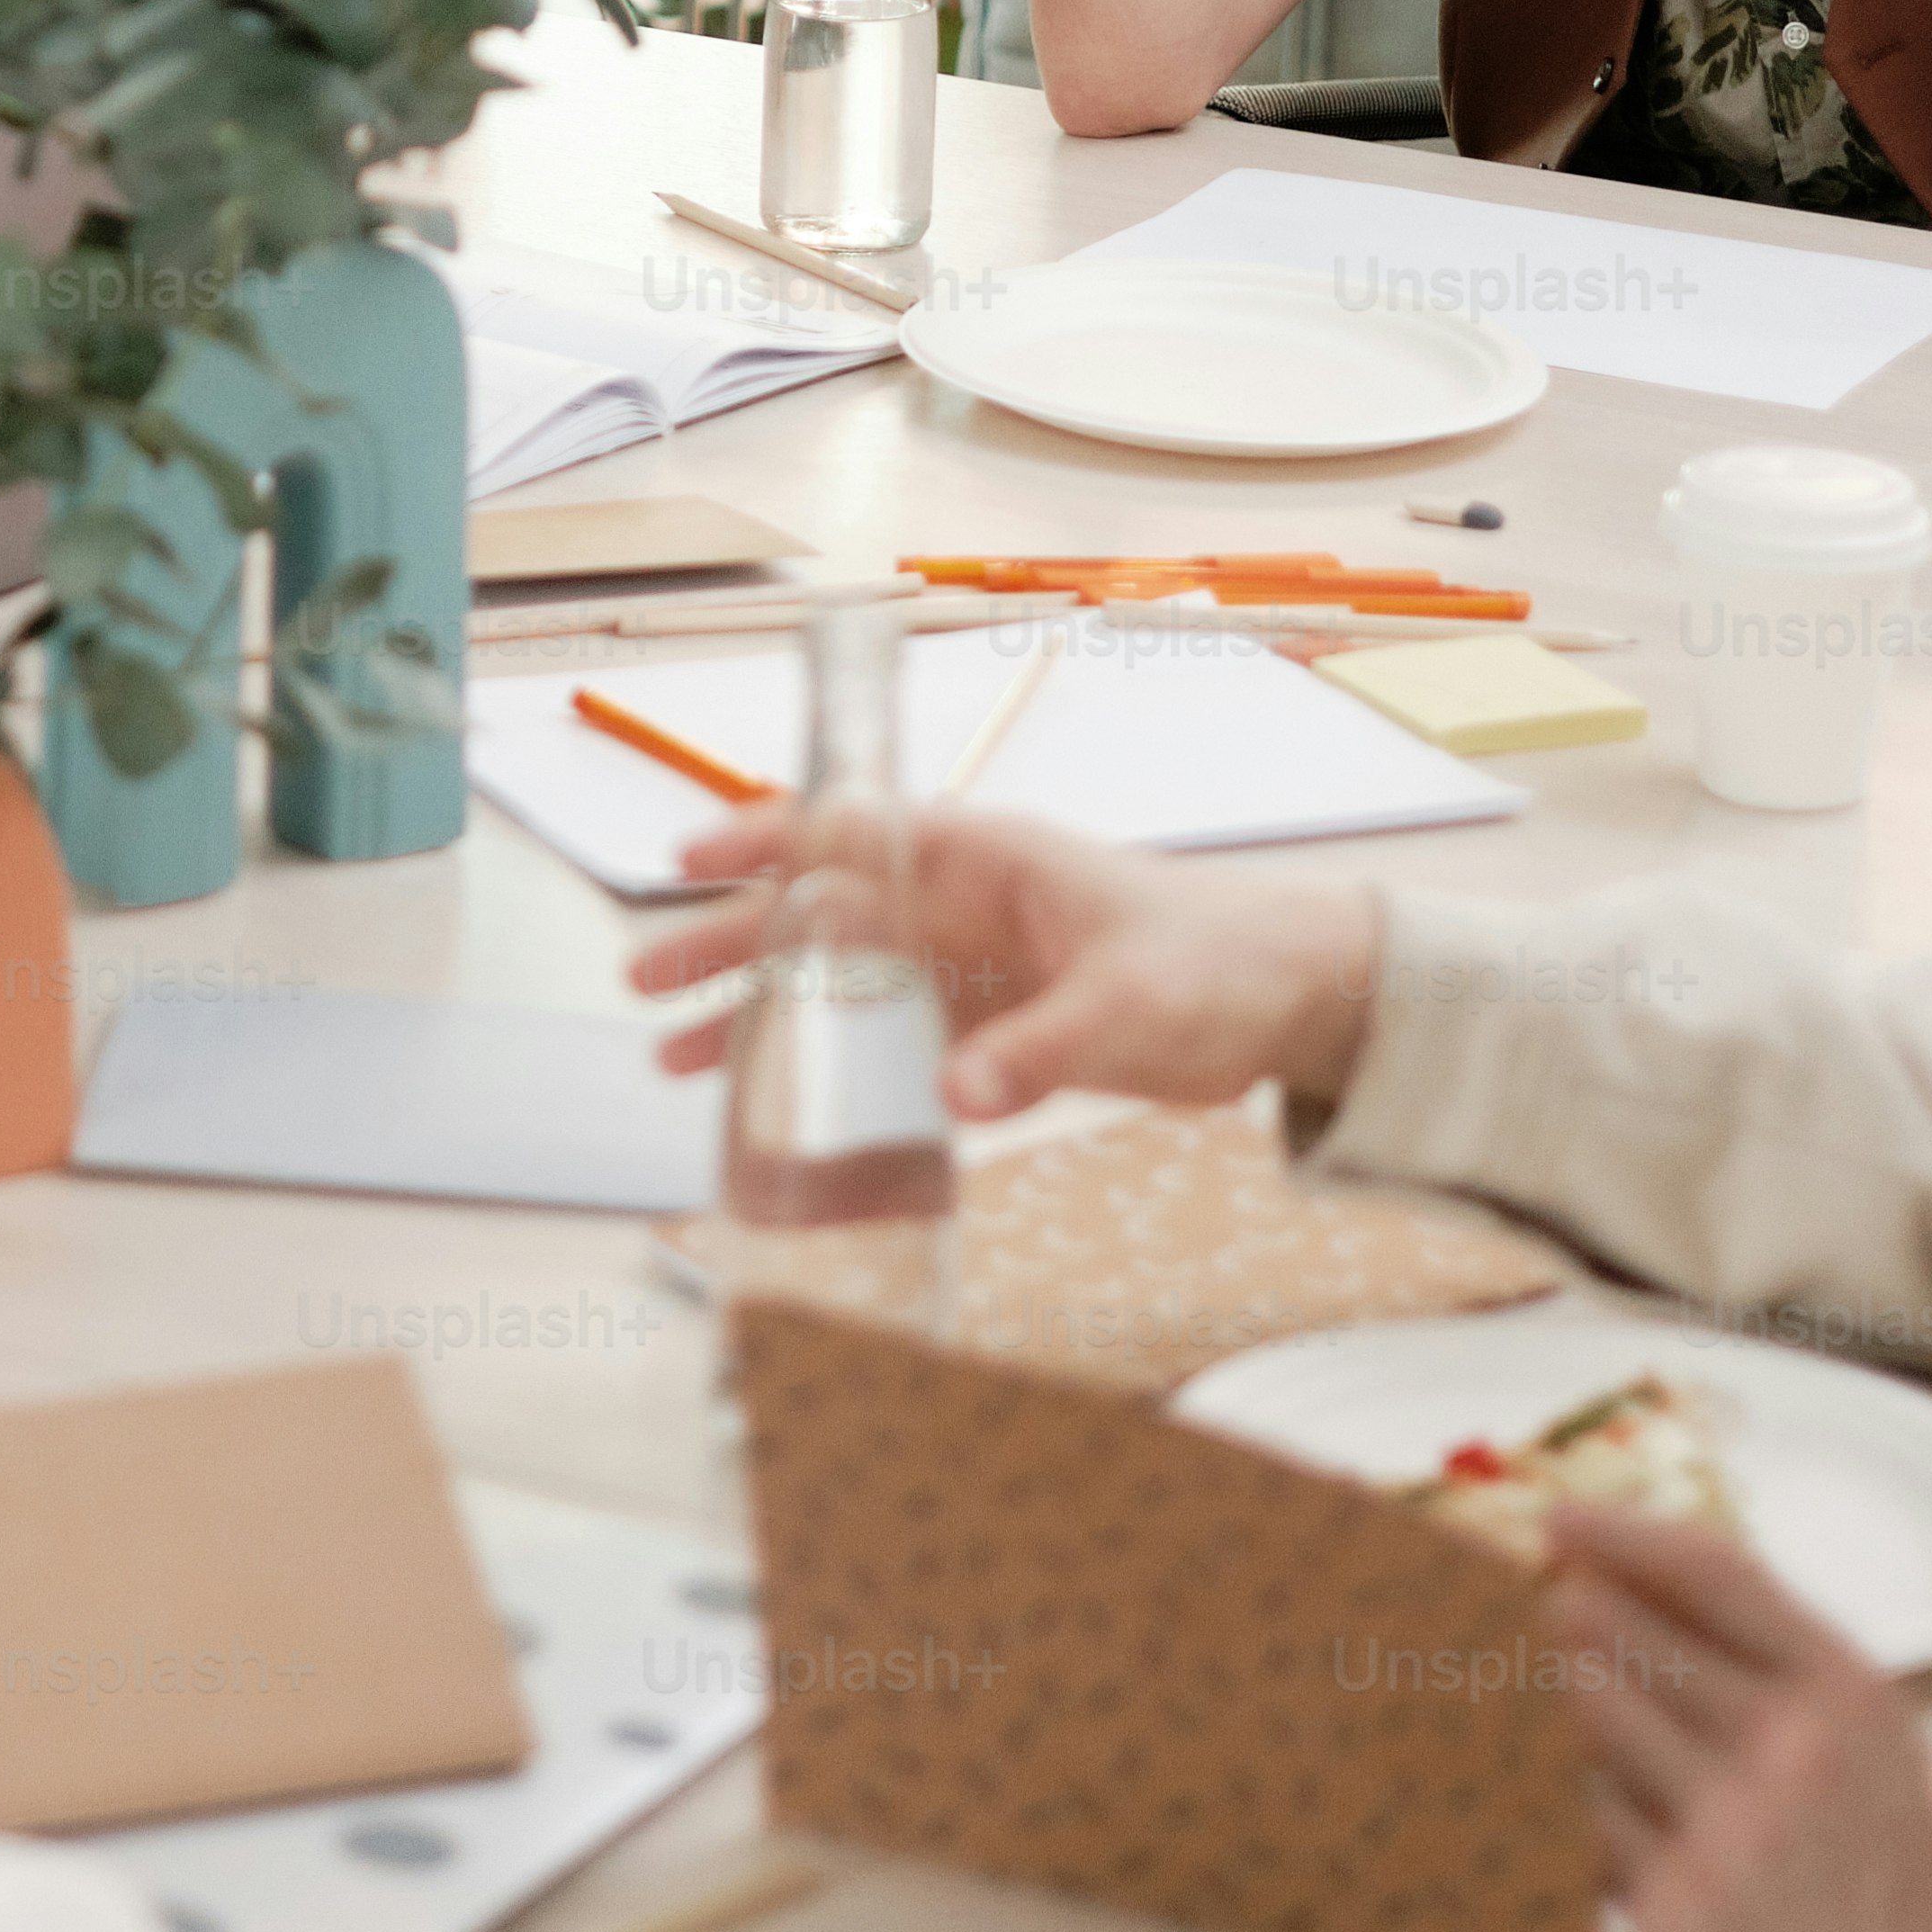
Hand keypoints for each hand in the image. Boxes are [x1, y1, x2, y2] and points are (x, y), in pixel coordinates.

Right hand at [626, 800, 1381, 1124]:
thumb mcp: (1129, 1006)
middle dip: (730, 940)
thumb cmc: (1216, 964)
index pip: (851, 831)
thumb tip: (951, 1098)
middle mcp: (960, 901)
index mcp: (985, 857)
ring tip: (673, 1055)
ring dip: (760, 1008)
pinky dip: (824, 1060)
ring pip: (836, 977)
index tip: (688, 860)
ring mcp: (968, 963)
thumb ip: (1037, 1051)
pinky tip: (775, 1099)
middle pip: (819, 911)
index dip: (765, 840)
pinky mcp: (986, 1023)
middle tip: (642, 978)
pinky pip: (882, 1036)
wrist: (1289, 999)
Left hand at [1547, 1506, 1931, 1931]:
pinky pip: (1585, 1811)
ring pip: (1587, 1713)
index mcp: (1845, 1691)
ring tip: (1540, 1686)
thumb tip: (1637, 1568)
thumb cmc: (1887, 1855)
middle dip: (1564, 1609)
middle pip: (1623, 1632)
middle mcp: (1789, 1750)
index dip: (1618, 1531)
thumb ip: (1773, 1651)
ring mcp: (1729, 1827)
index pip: (1711, 1573)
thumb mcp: (1872, 1731)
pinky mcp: (1678, 1901)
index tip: (1556, 1515)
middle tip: (1529, 1601)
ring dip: (1559, 1694)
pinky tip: (1578, 1789)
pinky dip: (1573, 1792)